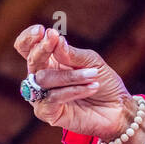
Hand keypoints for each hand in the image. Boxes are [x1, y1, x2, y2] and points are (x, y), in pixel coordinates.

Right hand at [13, 25, 132, 139]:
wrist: (117, 108)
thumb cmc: (103, 81)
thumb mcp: (92, 62)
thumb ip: (72, 53)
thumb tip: (55, 40)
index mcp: (49, 61)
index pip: (27, 47)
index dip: (29, 38)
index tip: (42, 30)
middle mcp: (41, 78)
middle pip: (32, 60)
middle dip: (44, 49)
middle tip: (57, 40)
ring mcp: (42, 96)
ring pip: (44, 79)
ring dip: (71, 75)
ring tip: (93, 75)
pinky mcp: (47, 113)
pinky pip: (52, 98)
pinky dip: (73, 90)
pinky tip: (91, 88)